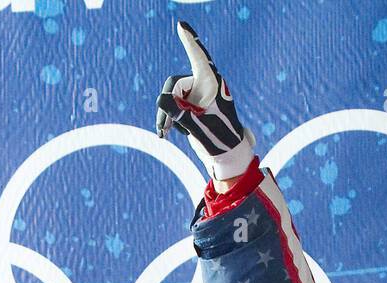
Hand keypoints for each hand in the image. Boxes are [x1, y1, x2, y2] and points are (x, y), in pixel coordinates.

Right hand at [155, 20, 255, 181]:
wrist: (226, 154)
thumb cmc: (219, 138)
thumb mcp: (196, 125)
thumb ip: (178, 111)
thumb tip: (160, 99)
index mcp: (211, 82)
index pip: (199, 56)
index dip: (190, 41)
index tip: (181, 24)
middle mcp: (203, 84)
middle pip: (174, 84)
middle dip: (166, 104)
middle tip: (163, 127)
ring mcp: (196, 95)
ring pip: (170, 96)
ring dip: (164, 114)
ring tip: (163, 133)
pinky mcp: (190, 106)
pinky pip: (172, 105)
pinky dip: (168, 118)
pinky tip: (165, 133)